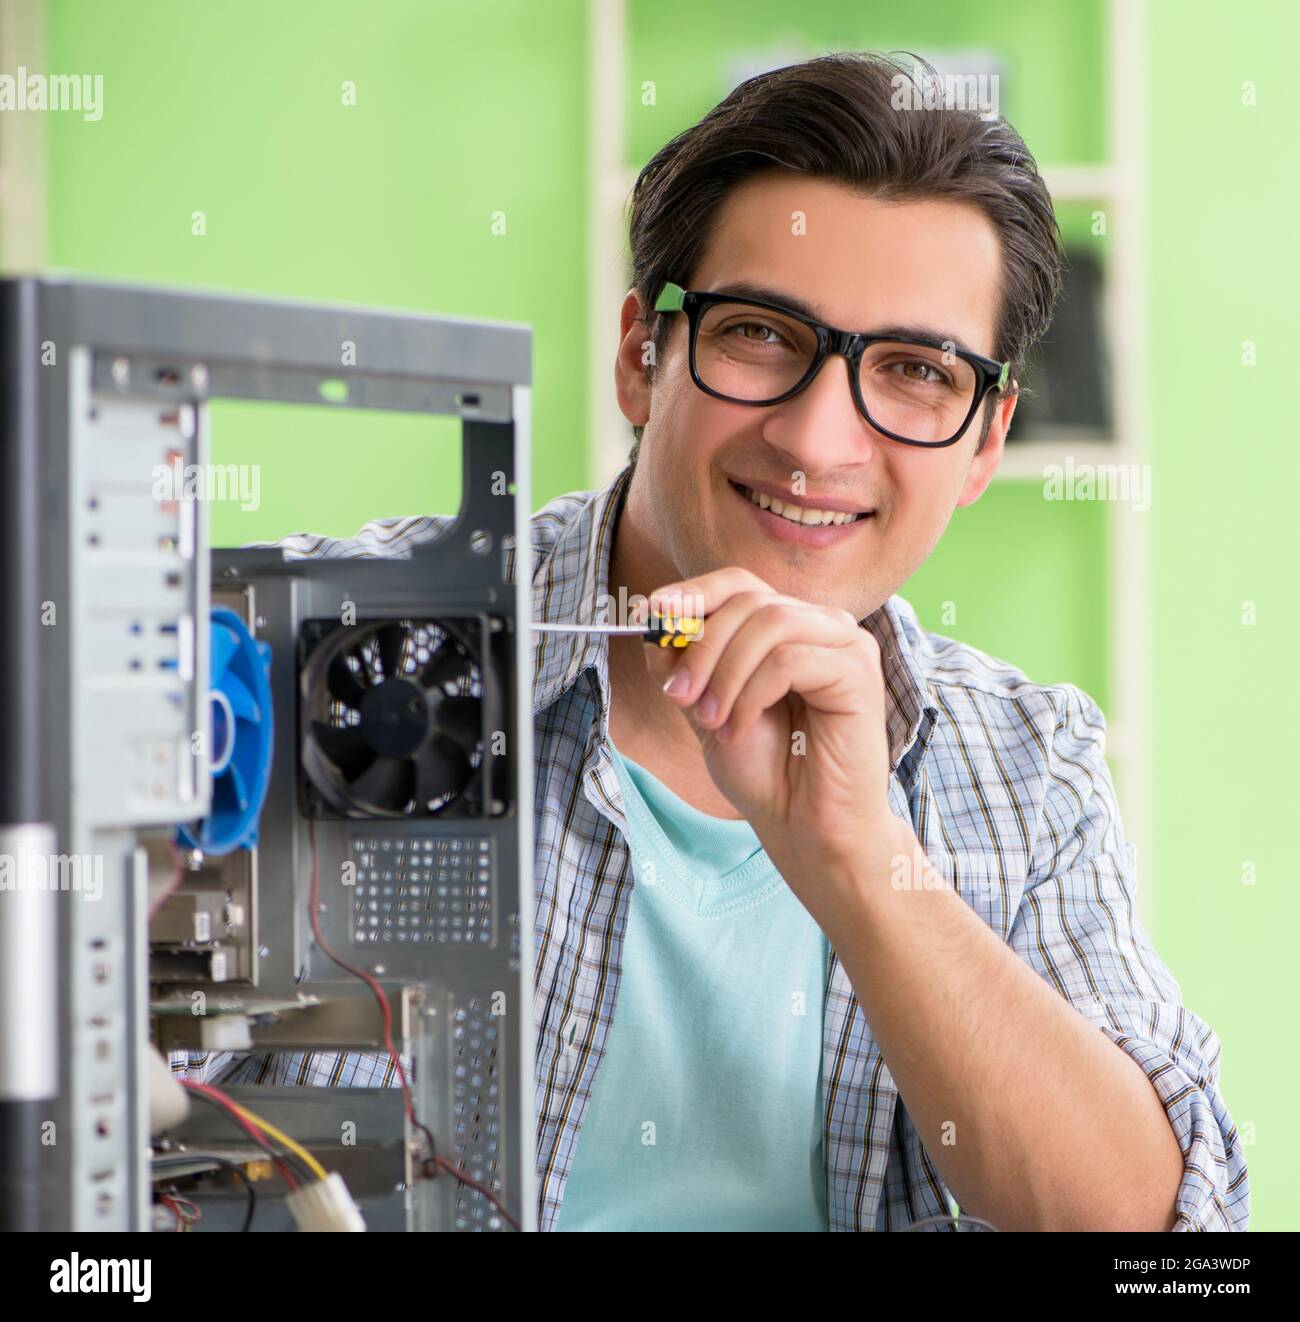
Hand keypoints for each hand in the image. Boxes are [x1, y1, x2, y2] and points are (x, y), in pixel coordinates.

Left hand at [640, 568, 899, 893]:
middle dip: (701, 647)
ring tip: (710, 720)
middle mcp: (821, 625)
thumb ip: (682, 661)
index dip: (692, 593)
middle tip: (678, 696)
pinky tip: (741, 727)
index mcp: (788, 625)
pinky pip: (790, 660)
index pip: (738, 582)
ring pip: (769, 624)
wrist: (804, 826)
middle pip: (749, 601)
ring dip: (725, 673)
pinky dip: (752, 694)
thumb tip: (651, 615)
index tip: (652, 616)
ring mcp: (846, 644)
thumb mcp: (704, 705)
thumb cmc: (766, 770)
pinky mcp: (859, 672)